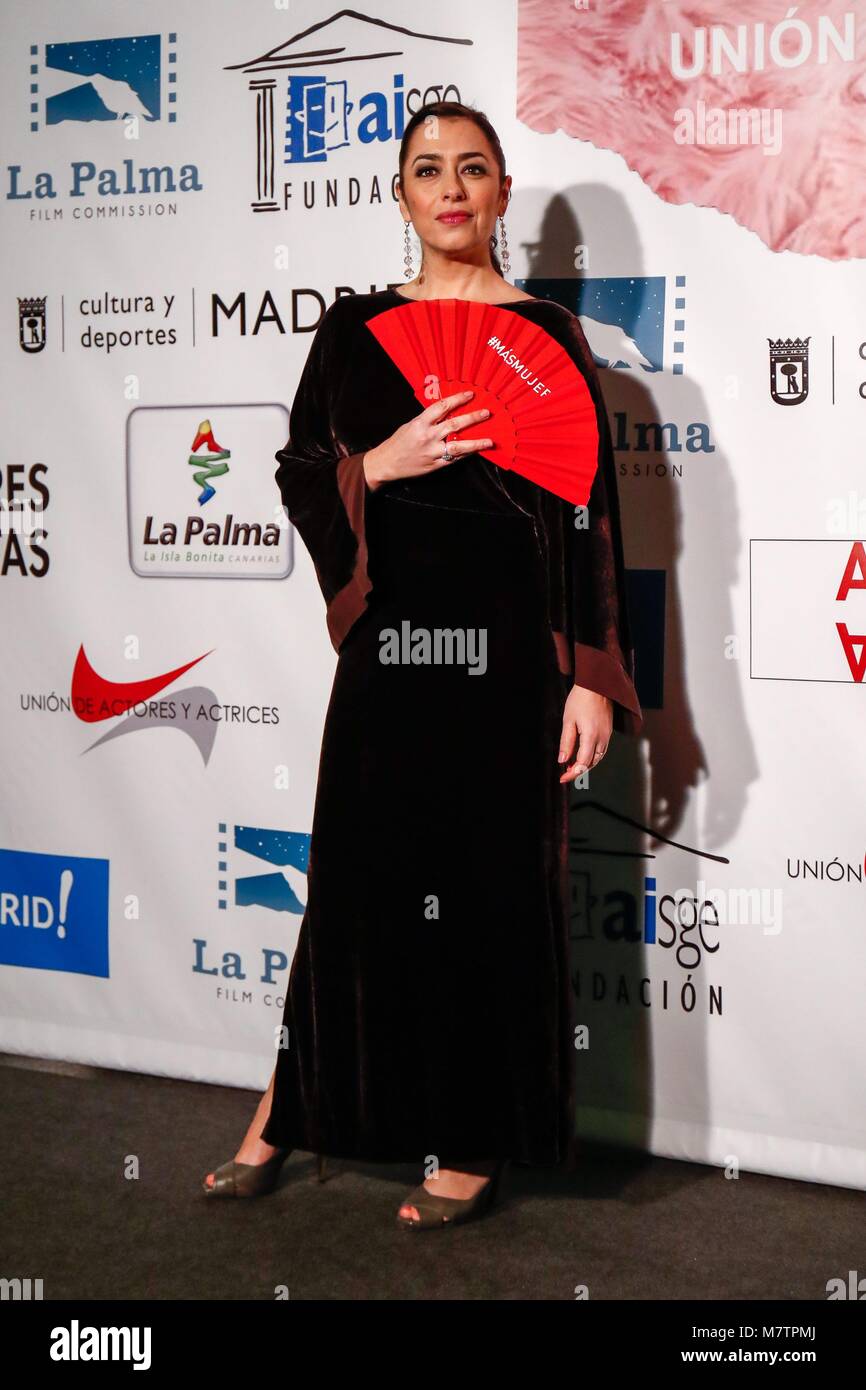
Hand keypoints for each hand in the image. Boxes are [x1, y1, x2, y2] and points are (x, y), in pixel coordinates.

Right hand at [362, 389, 492, 488]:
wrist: (387, 463)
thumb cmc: (398, 442)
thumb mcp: (411, 425)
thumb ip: (428, 419)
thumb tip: (447, 411)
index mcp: (420, 423)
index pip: (442, 407)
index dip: (458, 399)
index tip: (470, 394)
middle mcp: (428, 436)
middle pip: (454, 425)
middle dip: (472, 418)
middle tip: (486, 413)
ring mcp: (432, 452)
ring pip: (458, 445)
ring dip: (476, 442)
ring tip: (489, 440)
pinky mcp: (435, 465)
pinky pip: (454, 458)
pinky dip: (466, 454)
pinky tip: (476, 451)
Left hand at [558, 684, 612, 782]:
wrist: (598, 684)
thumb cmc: (580, 700)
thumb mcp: (568, 721)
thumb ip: (566, 742)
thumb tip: (562, 761)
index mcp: (591, 737)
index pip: (582, 763)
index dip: (572, 774)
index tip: (562, 779)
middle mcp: (602, 739)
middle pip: (591, 763)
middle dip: (578, 771)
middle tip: (564, 775)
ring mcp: (607, 735)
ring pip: (597, 758)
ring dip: (585, 765)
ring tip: (571, 766)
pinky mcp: (608, 731)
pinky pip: (601, 750)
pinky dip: (591, 757)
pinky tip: (581, 754)